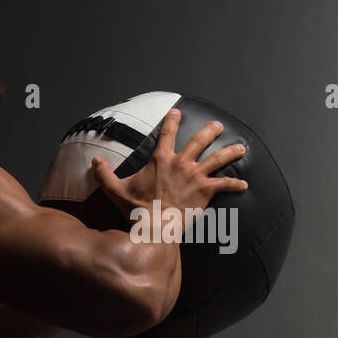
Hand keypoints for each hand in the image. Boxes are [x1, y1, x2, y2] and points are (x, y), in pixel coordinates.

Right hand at [90, 109, 248, 222]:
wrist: (154, 226)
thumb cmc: (135, 209)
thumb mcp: (116, 190)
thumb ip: (104, 174)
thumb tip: (93, 162)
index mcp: (161, 159)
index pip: (167, 133)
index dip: (172, 121)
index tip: (177, 112)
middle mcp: (181, 163)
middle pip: (199, 141)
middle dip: (210, 131)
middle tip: (217, 125)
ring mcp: (195, 176)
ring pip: (218, 159)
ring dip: (230, 152)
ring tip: (241, 147)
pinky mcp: (206, 191)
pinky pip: (225, 185)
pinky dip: (236, 184)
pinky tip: (245, 185)